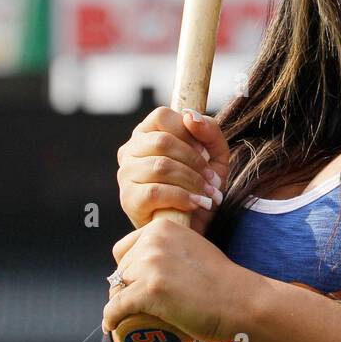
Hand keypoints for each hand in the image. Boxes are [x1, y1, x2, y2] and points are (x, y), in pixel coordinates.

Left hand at [102, 217, 258, 341]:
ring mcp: (151, 264)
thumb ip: (173, 248)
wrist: (240, 300)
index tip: (134, 285)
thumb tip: (152, 261)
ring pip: (116, 288)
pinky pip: (116, 306)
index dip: (127, 269)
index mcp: (162, 227)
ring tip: (124, 319)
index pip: (125, 249)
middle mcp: (154, 240)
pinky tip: (110, 326)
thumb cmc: (221, 282)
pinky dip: (111, 318)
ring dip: (117, 304)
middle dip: (122, 287)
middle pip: (121, 268)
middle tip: (133, 307)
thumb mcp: (193, 248)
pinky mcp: (149, 290)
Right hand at [116, 107, 229, 235]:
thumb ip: (209, 130)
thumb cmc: (201, 185)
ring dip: (192, 181)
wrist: (194, 225)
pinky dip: (182, 197)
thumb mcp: (215, 155)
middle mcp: (130, 150)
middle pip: (163, 141)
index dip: (187, 131)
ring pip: (161, 166)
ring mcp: (125, 174)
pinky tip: (195, 204)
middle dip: (195, 161)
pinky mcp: (128, 199)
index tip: (205, 152)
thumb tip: (190, 116)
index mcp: (147, 133)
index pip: (162, 115)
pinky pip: (155, 191)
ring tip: (208, 194)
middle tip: (213, 180)